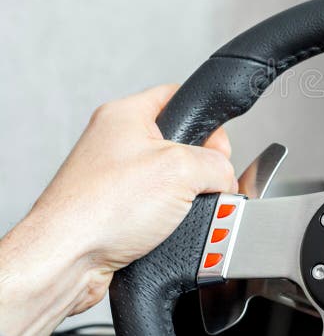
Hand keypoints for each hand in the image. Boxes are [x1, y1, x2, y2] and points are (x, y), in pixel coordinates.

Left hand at [0, 85, 237, 335]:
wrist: (65, 261)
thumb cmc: (99, 209)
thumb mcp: (182, 170)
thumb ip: (216, 164)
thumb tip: (224, 177)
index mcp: (125, 115)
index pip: (178, 97)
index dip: (206, 120)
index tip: (217, 146)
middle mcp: (115, 142)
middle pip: (180, 143)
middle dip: (201, 168)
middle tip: (202, 185)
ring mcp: (113, 177)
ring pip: (170, 180)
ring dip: (186, 199)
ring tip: (181, 214)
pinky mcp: (114, 209)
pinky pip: (156, 207)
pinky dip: (168, 220)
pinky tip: (166, 231)